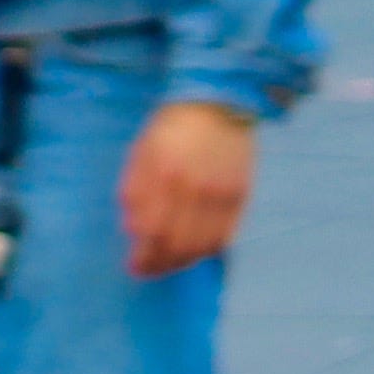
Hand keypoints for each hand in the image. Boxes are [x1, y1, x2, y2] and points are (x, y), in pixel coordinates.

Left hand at [120, 98, 256, 278]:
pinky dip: (207, 250)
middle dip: (160, 265)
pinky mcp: (240, 195)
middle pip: (177, 245)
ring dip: (183, 262)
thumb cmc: (171, 128)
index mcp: (164, 174)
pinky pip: (224, 236)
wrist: (217, 103)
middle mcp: (194, 187)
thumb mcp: (142, 152)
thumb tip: (133, 230)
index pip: (152, 232)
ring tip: (171, 263)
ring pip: (202, 246)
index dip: (143, 257)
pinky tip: (195, 250)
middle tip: (150, 270)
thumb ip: (134, 190)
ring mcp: (221, 193)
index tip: (134, 266)